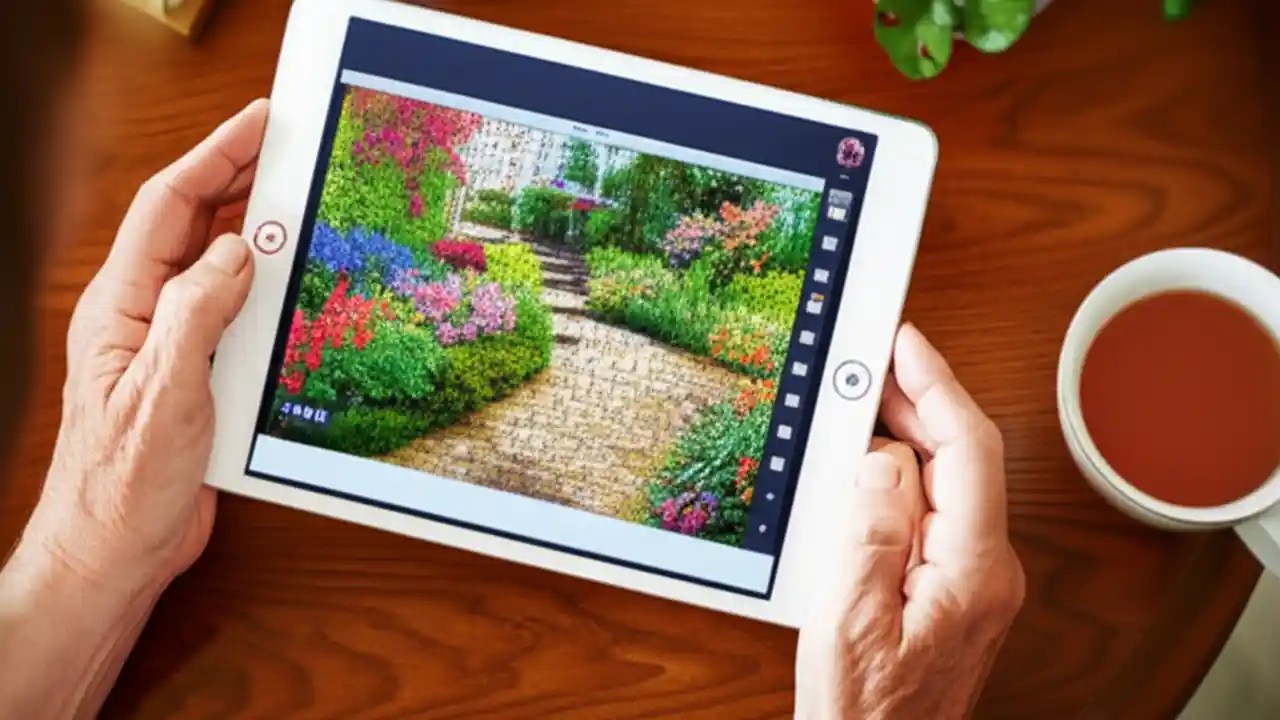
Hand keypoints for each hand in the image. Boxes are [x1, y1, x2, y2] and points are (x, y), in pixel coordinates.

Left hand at [17, 100, 267, 599]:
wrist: (115, 552)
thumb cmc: (120, 486)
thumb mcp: (162, 396)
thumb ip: (196, 316)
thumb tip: (235, 252)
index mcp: (121, 307)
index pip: (170, 207)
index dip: (215, 156)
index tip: (260, 123)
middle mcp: (144, 314)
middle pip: (193, 223)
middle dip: (239, 176)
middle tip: (291, 146)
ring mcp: (170, 342)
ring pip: (217, 265)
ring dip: (257, 229)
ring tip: (300, 199)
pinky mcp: (196, 373)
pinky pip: (235, 310)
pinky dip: (265, 285)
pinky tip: (293, 281)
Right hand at [796, 323, 1024, 719]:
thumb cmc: (867, 713)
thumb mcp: (851, 623)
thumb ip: (871, 537)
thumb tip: (883, 463)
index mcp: (972, 572)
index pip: (968, 451)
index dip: (939, 387)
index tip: (909, 345)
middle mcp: (987, 569)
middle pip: (963, 459)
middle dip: (921, 401)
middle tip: (874, 363)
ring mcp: (975, 578)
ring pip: (948, 482)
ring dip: (910, 438)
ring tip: (867, 404)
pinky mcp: (956, 586)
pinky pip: (935, 511)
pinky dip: (904, 477)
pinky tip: (872, 470)